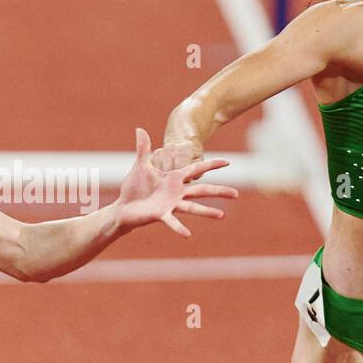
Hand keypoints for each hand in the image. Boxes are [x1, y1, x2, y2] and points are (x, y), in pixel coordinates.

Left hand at [117, 128, 238, 236]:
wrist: (125, 206)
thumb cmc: (134, 187)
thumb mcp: (140, 165)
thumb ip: (143, 148)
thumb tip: (139, 128)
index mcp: (175, 179)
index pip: (197, 169)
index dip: (212, 166)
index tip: (227, 162)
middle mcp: (177, 193)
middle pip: (202, 190)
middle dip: (220, 191)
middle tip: (237, 194)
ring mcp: (171, 204)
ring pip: (193, 207)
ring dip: (207, 211)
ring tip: (222, 216)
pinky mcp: (161, 214)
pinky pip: (172, 221)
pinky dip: (178, 227)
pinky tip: (188, 234)